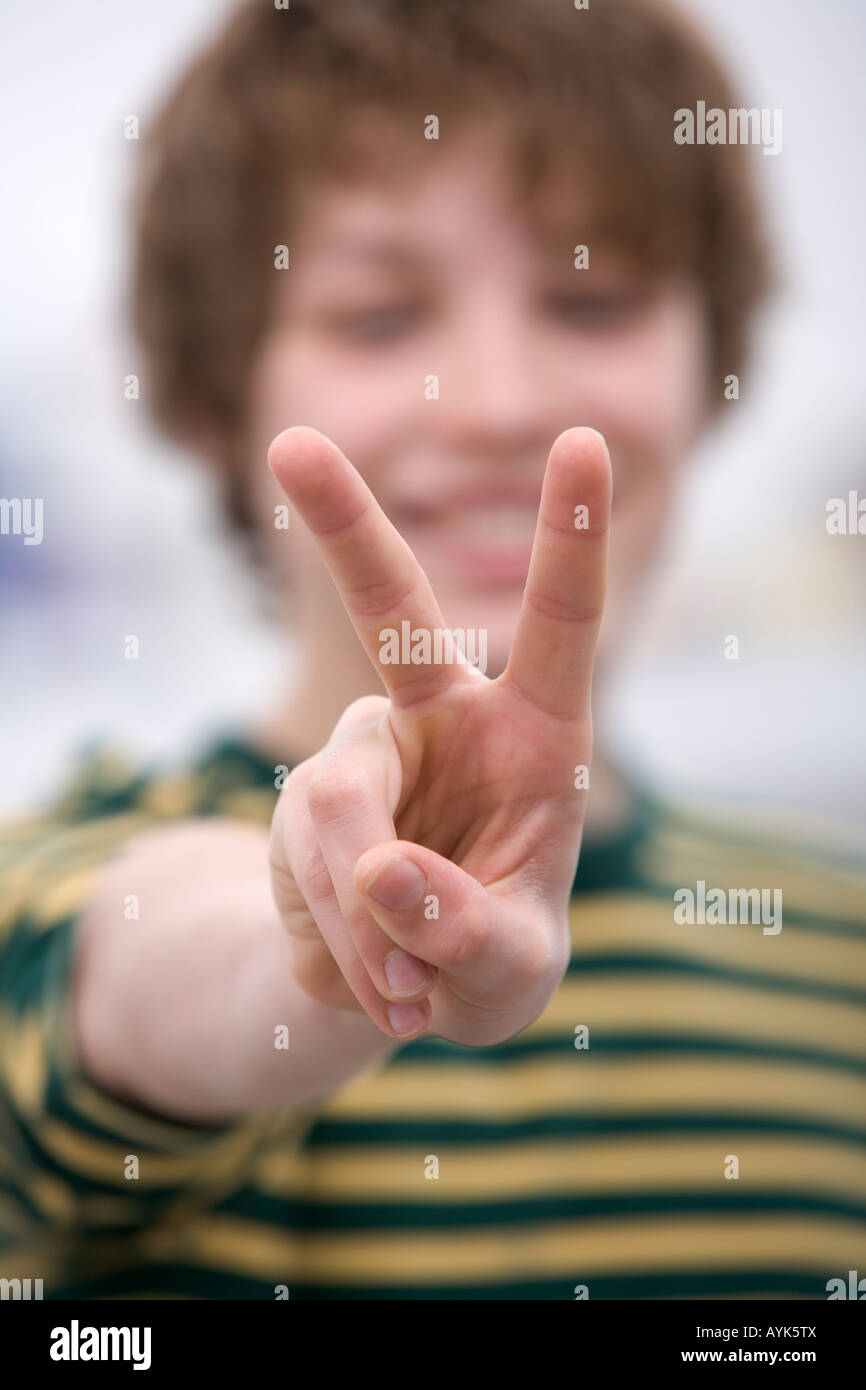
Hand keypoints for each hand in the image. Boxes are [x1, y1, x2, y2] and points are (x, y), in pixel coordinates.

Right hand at [267, 426, 610, 1045]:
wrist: (400, 991)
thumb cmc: (489, 957)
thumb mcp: (507, 970)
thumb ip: (466, 929)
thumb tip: (380, 871)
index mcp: (534, 735)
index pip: (560, 624)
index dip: (572, 537)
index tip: (583, 439)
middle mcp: (439, 719)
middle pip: (387, 614)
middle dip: (344, 527)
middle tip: (293, 443)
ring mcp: (360, 756)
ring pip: (335, 814)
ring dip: (367, 923)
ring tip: (407, 995)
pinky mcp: (301, 803)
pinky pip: (305, 864)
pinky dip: (340, 946)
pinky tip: (373, 981)